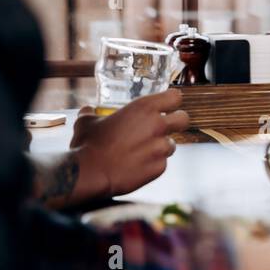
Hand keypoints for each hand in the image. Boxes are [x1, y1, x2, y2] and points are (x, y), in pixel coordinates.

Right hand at [70, 89, 189, 200]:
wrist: (90, 172)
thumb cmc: (88, 144)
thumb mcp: (86, 122)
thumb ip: (90, 113)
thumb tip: (87, 110)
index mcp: (144, 108)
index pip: (175, 96)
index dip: (172, 100)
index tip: (168, 103)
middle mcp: (157, 125)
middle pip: (183, 119)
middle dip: (177, 121)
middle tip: (165, 126)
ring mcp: (160, 148)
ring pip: (171, 144)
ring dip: (160, 146)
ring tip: (142, 150)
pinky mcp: (159, 168)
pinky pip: (162, 163)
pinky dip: (152, 164)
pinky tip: (137, 165)